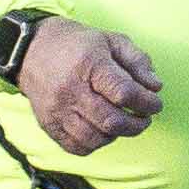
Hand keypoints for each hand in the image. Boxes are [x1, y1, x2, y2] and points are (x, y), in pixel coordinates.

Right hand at [21, 20, 162, 152]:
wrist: (32, 50)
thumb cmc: (78, 45)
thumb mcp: (112, 40)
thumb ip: (138, 61)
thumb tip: (155, 87)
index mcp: (89, 64)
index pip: (123, 92)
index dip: (146, 102)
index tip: (156, 103)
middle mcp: (70, 90)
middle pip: (111, 120)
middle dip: (137, 124)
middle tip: (145, 118)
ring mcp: (57, 111)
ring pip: (95, 138)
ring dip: (118, 135)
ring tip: (126, 123)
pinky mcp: (48, 125)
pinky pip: (77, 147)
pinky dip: (97, 143)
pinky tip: (104, 130)